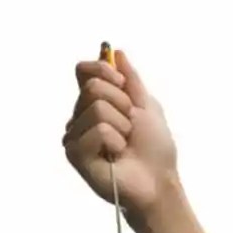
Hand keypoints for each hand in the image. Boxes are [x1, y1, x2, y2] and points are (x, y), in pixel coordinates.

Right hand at [63, 48, 177, 217]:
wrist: (158, 180)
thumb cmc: (154, 149)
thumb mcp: (147, 105)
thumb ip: (131, 78)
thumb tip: (116, 52)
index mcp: (96, 103)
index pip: (84, 71)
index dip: (103, 70)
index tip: (122, 84)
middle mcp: (81, 117)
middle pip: (93, 87)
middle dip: (122, 105)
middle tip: (130, 127)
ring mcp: (75, 135)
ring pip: (97, 109)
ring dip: (122, 126)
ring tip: (124, 145)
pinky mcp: (74, 154)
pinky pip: (97, 130)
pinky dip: (115, 141)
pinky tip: (115, 155)